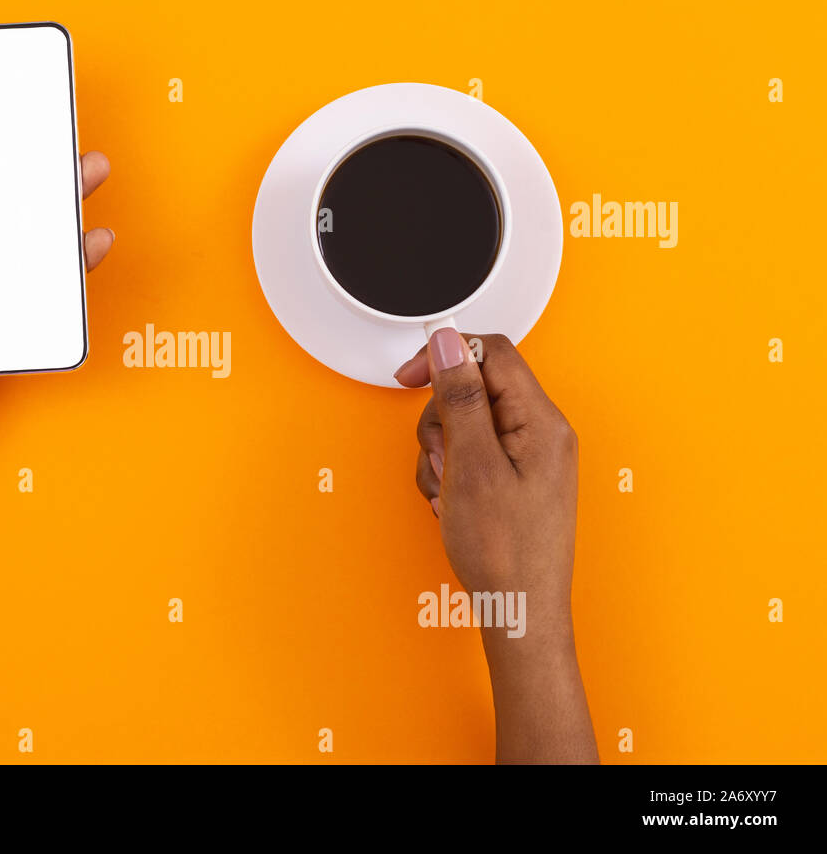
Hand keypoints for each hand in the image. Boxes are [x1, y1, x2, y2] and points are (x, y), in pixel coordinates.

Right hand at [395, 330, 576, 628]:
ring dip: (441, 455)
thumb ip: (461, 398)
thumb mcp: (473, 466)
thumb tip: (450, 342)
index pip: (491, 354)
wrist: (520, 611)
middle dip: (440, 422)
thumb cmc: (506, 554)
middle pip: (473, 389)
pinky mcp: (514, 477)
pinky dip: (450, 475)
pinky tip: (453, 503)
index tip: (411, 376)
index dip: (445, 356)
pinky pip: (469, 454)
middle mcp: (541, 433)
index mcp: (541, 421)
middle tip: (442, 459)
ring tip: (449, 490)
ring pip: (464, 424)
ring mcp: (528, 456)